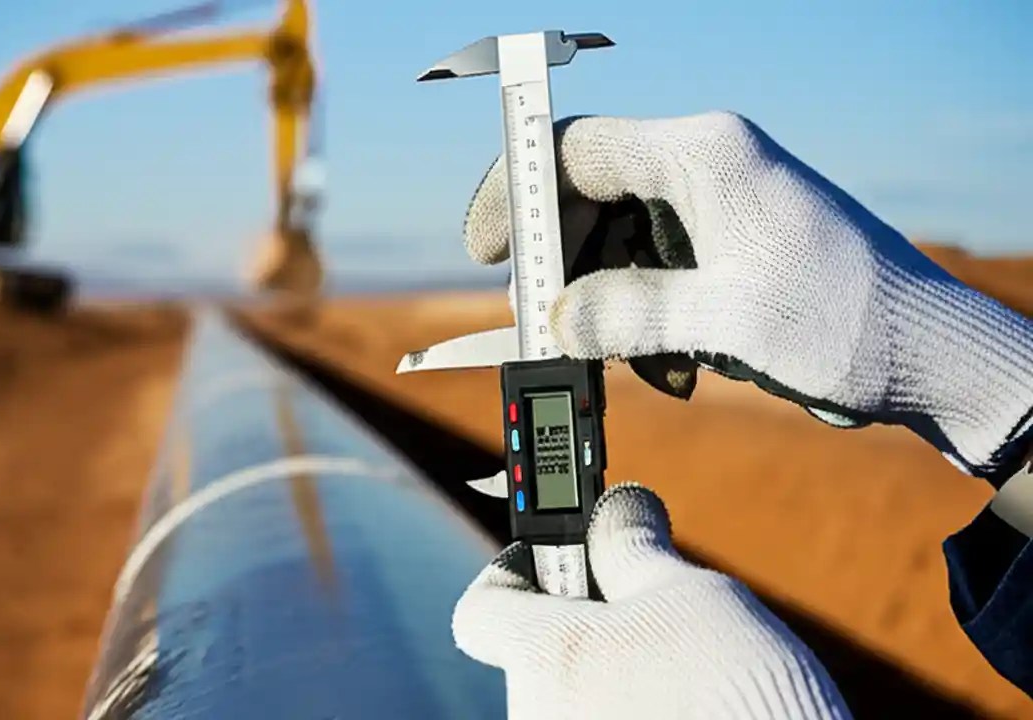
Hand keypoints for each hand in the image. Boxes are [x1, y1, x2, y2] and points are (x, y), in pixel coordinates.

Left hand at [452, 483, 849, 719]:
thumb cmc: (733, 689)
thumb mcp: (687, 594)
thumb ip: (630, 547)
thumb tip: (614, 509)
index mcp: (543, 655)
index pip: (481, 608)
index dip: (514, 575)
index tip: (556, 560)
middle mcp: (534, 713)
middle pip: (538, 656)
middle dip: (586, 631)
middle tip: (649, 621)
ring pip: (574, 702)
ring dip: (613, 681)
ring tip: (685, 682)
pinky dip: (633, 715)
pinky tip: (687, 714)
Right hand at [463, 111, 1032, 478]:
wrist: (930, 355)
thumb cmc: (847, 322)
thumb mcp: (726, 322)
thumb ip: (628, 314)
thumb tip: (555, 320)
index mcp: (705, 155)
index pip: (577, 149)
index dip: (517, 194)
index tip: (483, 249)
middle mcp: (708, 166)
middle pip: (590, 195)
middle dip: (560, 263)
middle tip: (541, 323)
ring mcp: (720, 205)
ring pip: (618, 239)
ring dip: (604, 301)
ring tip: (623, 360)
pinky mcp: (731, 244)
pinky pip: (655, 268)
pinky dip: (643, 315)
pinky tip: (672, 364)